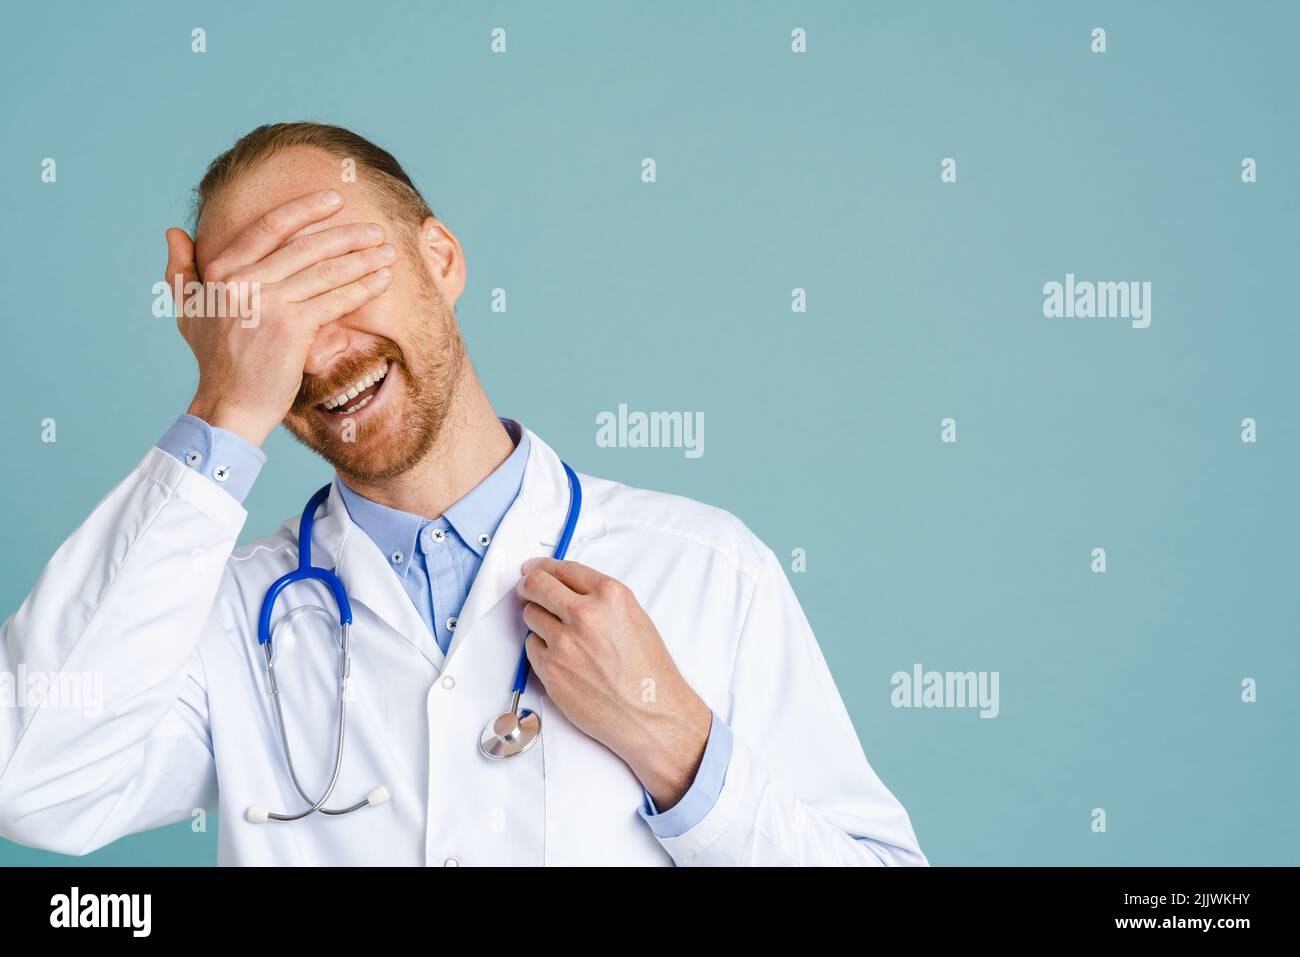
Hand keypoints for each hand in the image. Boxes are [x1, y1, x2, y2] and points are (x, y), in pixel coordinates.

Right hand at [164, 189, 395, 445]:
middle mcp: (242, 282)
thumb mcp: (189, 311)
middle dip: (346, 235)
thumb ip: (181, 270)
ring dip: (361, 259)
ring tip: (387, 252)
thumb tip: (173, 231)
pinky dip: (361, 288)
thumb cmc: (216, 361)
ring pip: (324, 271)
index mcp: (221, 272)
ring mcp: (267, 304)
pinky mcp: (292, 328)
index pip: (268, 228)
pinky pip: (334, 300)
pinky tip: (382, 280)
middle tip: (375, 230)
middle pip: (305, 247)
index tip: (334, 199)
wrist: (229, 405)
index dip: (304, 210)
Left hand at [517, 557, 711, 809]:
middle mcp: (584, 614)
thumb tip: (566, 589)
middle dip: (528, 585)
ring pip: (530, 615)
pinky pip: (531, 646)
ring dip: (538, 619)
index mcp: (610, 596)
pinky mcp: (550, 669)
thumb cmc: (649, 671)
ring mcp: (564, 642)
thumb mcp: (634, 618)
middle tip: (526, 589)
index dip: (543, 567)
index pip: (562, 568)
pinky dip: (541, 648)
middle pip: (536, 584)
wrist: (652, 713)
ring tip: (559, 635)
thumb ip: (600, 599)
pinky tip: (563, 658)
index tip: (534, 568)